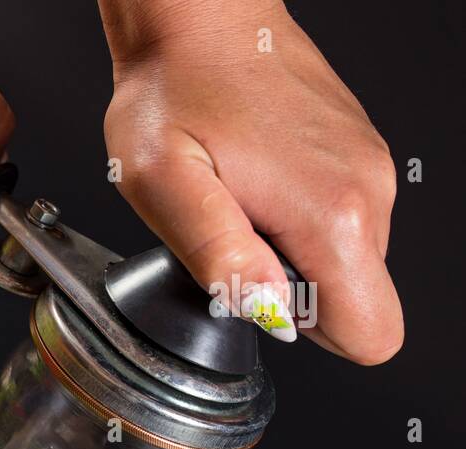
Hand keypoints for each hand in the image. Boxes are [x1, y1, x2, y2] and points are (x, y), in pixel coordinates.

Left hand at [98, 0, 401, 362]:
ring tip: (235, 199)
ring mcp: (369, 169)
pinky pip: (339, 222)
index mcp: (331, 211)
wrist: (196, 18)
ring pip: (344, 263)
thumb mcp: (163, 184)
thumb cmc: (173, 90)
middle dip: (286, 289)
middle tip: (229, 232)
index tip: (255, 286)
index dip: (306, 331)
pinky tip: (251, 179)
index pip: (370, 333)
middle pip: (352, 302)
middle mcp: (369, 191)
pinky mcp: (358, 155)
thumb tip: (265, 309)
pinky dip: (294, 220)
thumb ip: (217, 255)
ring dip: (285, 252)